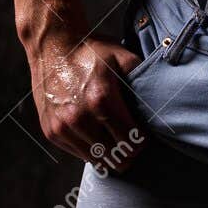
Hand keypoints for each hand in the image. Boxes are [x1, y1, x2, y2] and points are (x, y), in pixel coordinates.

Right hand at [28, 37, 144, 169]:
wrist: (51, 47)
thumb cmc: (90, 52)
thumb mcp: (121, 56)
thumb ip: (141, 79)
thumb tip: (156, 104)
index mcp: (102, 99)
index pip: (132, 141)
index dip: (143, 140)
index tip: (142, 132)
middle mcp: (80, 117)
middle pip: (117, 157)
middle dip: (128, 150)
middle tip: (130, 137)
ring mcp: (63, 127)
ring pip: (98, 161)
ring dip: (109, 152)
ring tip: (112, 136)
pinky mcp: (51, 132)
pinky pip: (79, 154)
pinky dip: (90, 148)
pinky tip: (94, 131)